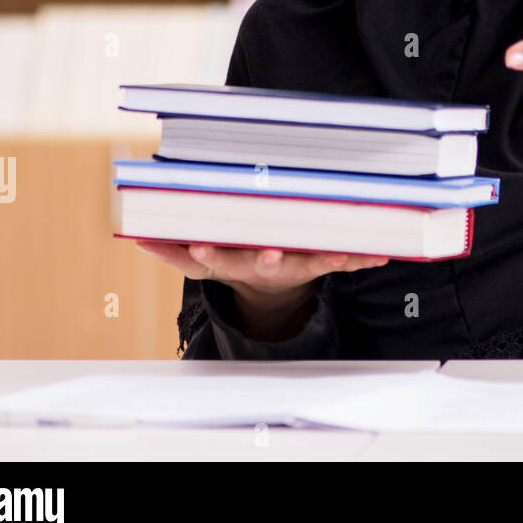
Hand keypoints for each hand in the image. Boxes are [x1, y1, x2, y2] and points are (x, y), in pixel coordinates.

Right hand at [136, 241, 387, 338]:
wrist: (273, 288)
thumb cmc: (237, 256)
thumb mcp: (202, 259)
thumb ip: (172, 247)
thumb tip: (135, 234)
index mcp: (236, 261)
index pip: (216, 259)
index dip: (207, 254)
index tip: (199, 247)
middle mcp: (268, 265)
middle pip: (266, 264)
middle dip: (267, 259)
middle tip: (268, 254)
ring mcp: (299, 265)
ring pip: (314, 263)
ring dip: (328, 260)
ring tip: (343, 256)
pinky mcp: (325, 261)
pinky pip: (348, 259)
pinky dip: (366, 257)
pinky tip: (387, 252)